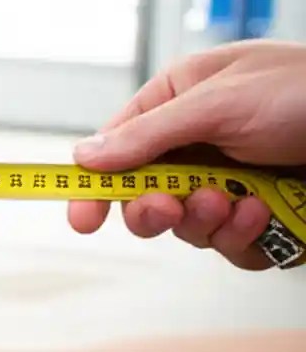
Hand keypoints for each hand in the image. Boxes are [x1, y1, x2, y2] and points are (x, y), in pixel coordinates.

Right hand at [68, 40, 305, 268]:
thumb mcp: (218, 103)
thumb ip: (148, 135)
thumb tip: (83, 157)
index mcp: (179, 104)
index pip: (118, 148)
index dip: (95, 185)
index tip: (83, 220)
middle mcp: (200, 146)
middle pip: (145, 196)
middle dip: (155, 209)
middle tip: (172, 207)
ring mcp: (232, 184)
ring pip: (188, 228)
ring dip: (207, 223)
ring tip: (240, 203)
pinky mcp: (266, 219)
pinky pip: (233, 247)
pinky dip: (245, 238)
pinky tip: (267, 215)